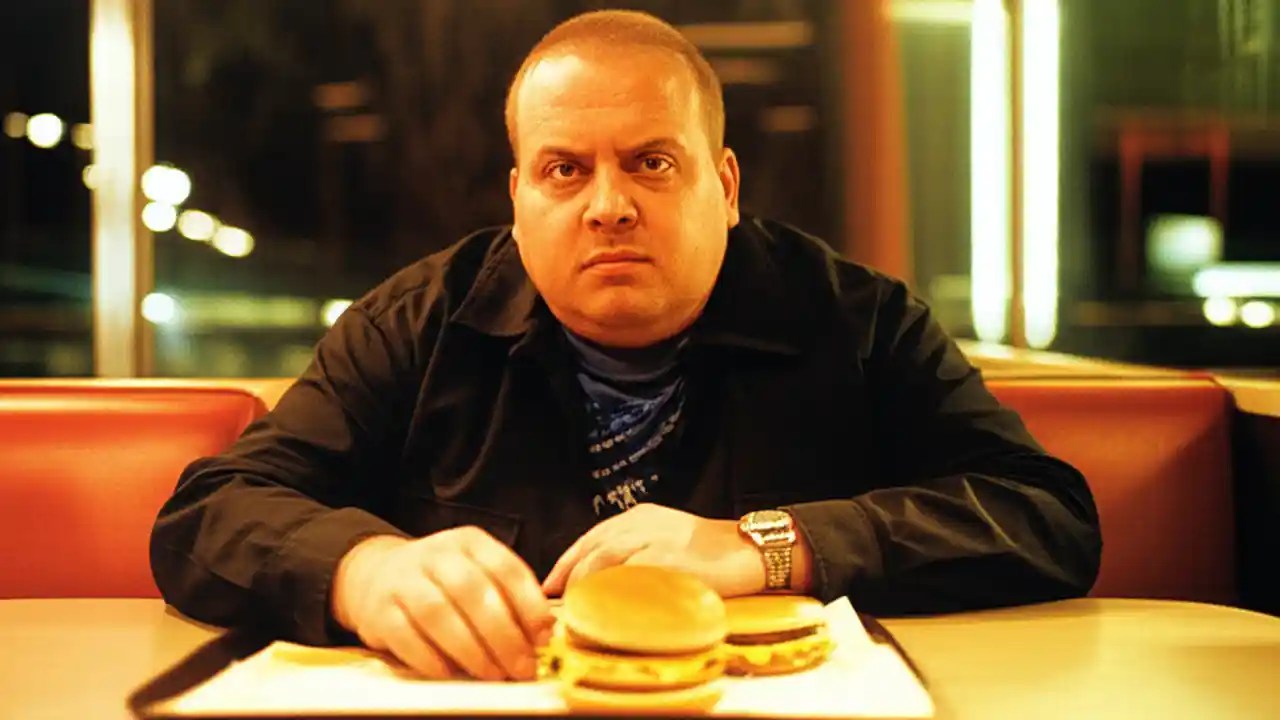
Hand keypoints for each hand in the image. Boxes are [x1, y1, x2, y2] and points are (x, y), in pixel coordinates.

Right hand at [331, 527, 553, 680]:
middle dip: (503, 634)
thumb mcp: (476, 572)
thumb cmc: (441, 581)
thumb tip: (541, 635)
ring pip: (438, 613)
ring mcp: (403, 580)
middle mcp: (436, 554)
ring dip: (471, 649)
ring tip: (493, 674)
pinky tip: (452, 673)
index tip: (544, 636)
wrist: (375, 574)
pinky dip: (432, 658)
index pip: (505, 567)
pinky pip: (406, 636)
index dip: (529, 604)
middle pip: (473, 591)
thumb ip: (508, 597)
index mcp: (469, 542)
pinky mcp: (378, 611)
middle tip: (522, 666)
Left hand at [541, 503, 765, 597]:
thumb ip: (639, 551)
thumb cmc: (714, 552)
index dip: (567, 561)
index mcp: (640, 517)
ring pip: (601, 559)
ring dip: (584, 585)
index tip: (552, 584)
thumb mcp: (669, 539)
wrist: (751, 551)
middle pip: (590, 547)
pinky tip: (602, 608)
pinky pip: (626, 576)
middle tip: (557, 602)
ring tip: (576, 608)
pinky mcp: (664, 557)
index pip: (591, 537)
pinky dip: (610, 592)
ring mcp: (652, 538)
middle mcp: (641, 523)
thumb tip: (608, 580)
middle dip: (568, 576)